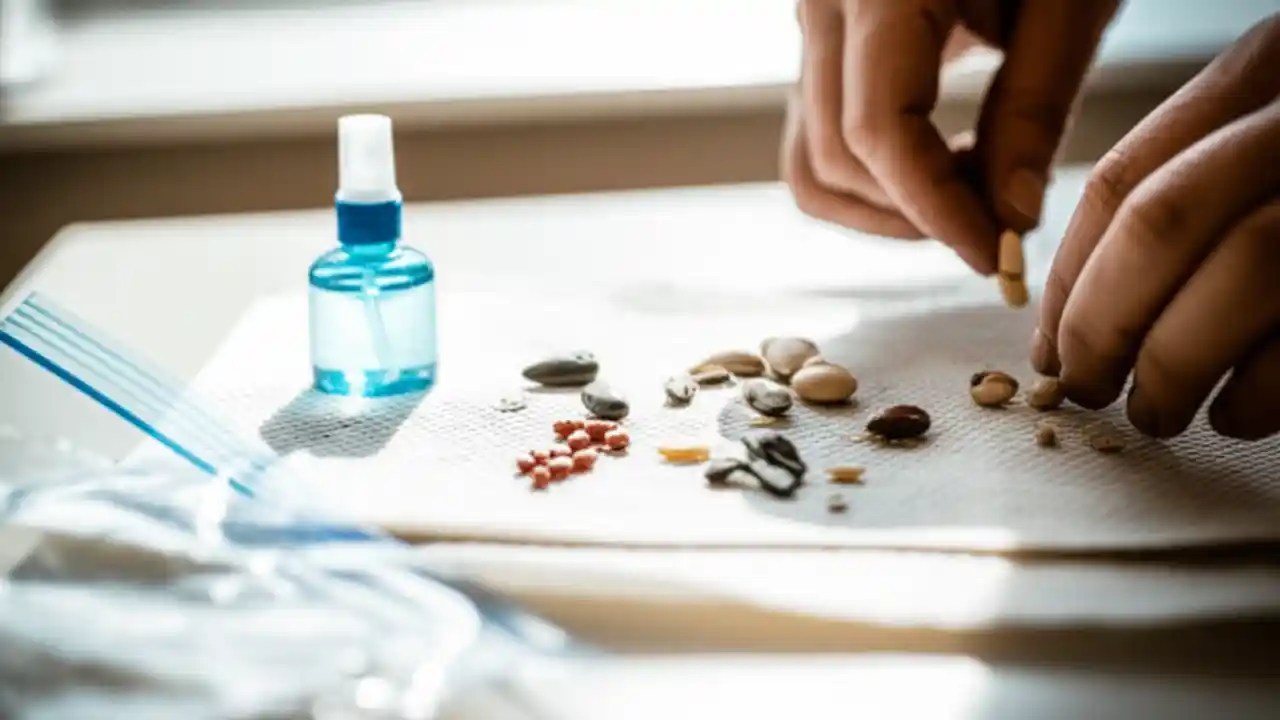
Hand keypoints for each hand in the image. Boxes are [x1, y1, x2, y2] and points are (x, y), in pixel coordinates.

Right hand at [782, 0, 1117, 272]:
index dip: (936, 210)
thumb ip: (1033, 107)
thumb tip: (1008, 219)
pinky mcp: (823, 33)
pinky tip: (939, 158)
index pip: (877, 133)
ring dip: (884, 204)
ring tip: (966, 194)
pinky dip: (870, 171)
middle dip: (916, 213)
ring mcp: (811, 18)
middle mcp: (820, 2)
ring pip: (810, 157)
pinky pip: (817, 129)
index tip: (995, 255)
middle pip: (835, 157)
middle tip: (996, 227)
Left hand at [1034, 15, 1279, 439]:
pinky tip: (1237, 417)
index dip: (1069, 279)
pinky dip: (1259, 392)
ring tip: (1154, 412)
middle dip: (1102, 326)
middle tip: (1083, 388)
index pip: (1120, 182)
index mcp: (1263, 73)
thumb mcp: (1267, 141)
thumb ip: (1191, 188)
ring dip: (1172, 368)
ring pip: (1242, 276)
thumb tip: (1076, 304)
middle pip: (1163, 226)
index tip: (1048, 344)